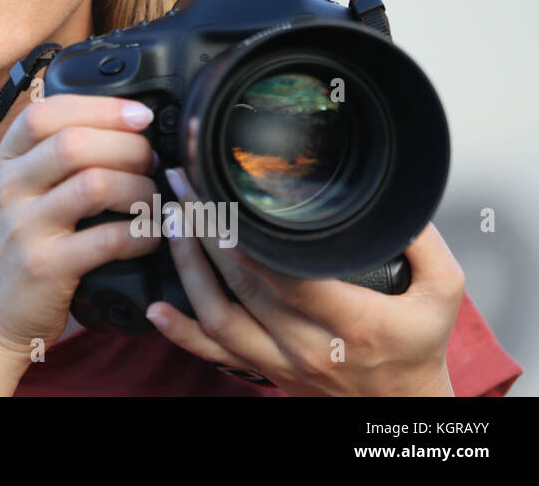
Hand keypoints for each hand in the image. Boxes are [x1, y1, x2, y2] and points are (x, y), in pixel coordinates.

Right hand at [0, 94, 159, 371]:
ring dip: (139, 187)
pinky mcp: (46, 267)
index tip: (140, 115)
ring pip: (95, 184)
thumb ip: (51, 161)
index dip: (101, 107)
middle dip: (128, 146)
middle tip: (151, 162)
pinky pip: (108, 239)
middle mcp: (10, 188)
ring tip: (152, 198)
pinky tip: (150, 236)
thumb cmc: (15, 251)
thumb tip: (120, 128)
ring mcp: (24, 228)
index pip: (46, 113)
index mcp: (6, 162)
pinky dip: (142, 234)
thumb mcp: (18, 195)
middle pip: (75, 143)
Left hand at [145, 167, 461, 395]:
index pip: (290, 280)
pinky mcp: (264, 370)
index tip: (223, 206)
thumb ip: (424, 244)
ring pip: (219, 316)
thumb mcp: (444, 294)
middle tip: (186, 188)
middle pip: (244, 287)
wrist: (403, 411)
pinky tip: (156, 307)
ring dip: (188, 269)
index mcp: (353, 323)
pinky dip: (179, 332)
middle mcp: (309, 346)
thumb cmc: (419, 350)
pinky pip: (213, 354)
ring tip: (172, 223)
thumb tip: (396, 202)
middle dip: (207, 231)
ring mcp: (280, 361)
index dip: (250, 245)